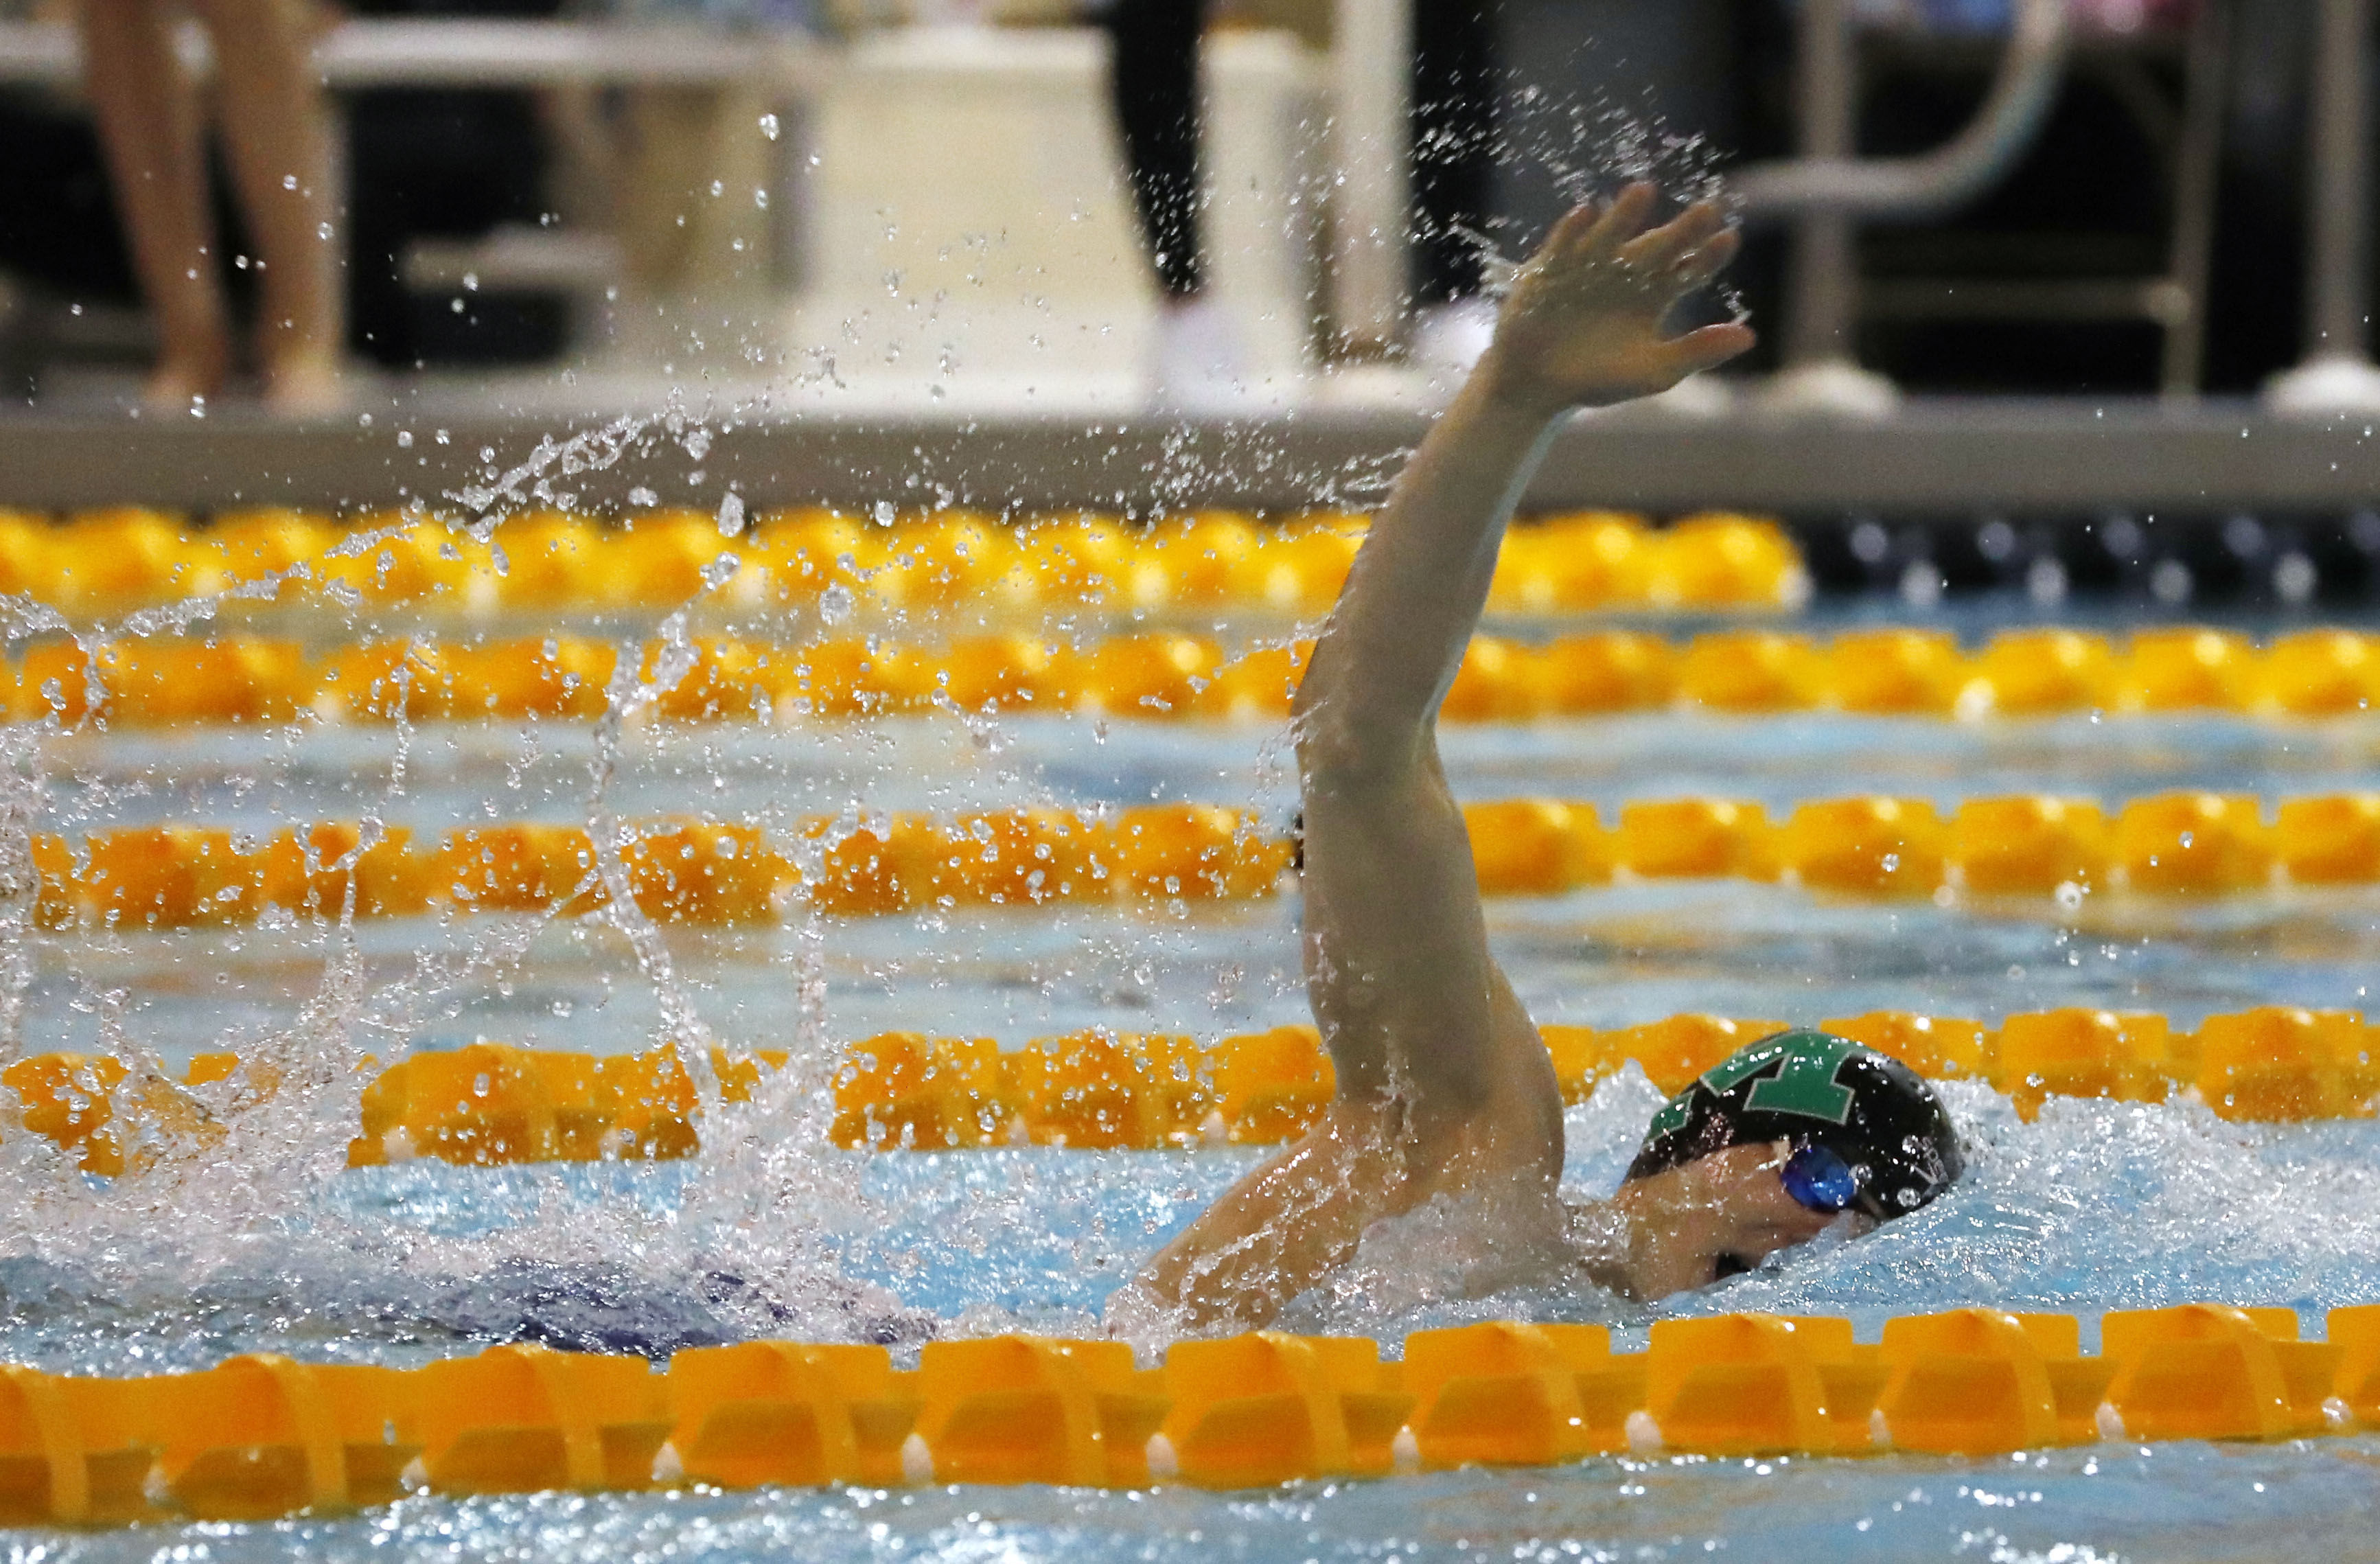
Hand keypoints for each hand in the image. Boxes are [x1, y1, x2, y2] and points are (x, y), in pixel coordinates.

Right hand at [1479, 183, 1755, 414]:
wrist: (1537, 388)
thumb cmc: (1598, 382)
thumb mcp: (1654, 372)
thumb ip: (1697, 351)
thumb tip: (1749, 336)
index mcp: (1657, 293)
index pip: (1692, 267)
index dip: (1710, 254)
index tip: (1728, 240)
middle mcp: (1627, 272)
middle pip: (1661, 245)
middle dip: (1682, 229)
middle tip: (1706, 211)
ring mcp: (1589, 266)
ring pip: (1613, 234)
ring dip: (1627, 213)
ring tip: (1644, 192)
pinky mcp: (1551, 268)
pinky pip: (1564, 244)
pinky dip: (1573, 230)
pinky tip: (1586, 214)